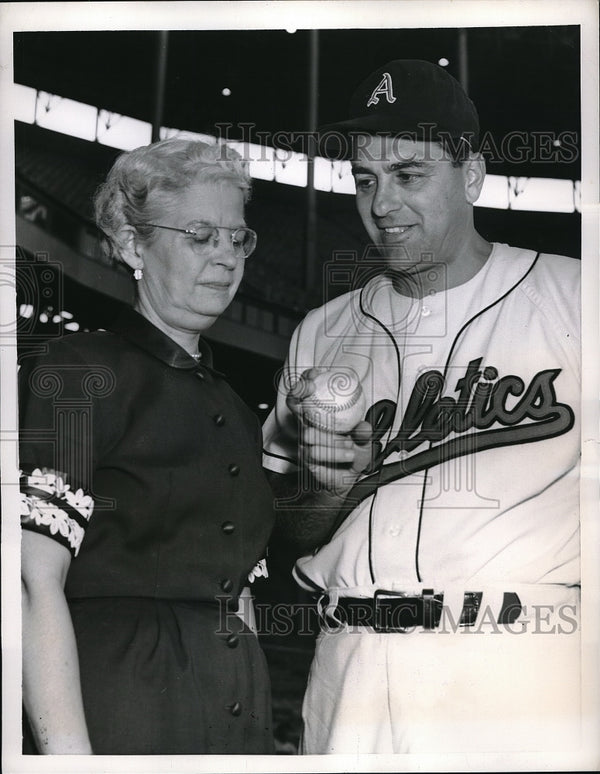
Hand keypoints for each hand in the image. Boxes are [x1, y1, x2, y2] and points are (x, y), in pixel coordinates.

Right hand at [287, 368, 372, 495]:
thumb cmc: (354, 450)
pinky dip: (335, 453)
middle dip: (300, 393)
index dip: (306, 380)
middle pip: (293, 403)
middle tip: (312, 390)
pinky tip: (348, 455)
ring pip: (308, 433)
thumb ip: (363, 431)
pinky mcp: (304, 457)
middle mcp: (307, 423)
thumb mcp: (363, 438)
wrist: (350, 476)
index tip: (317, 373)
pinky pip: (315, 452)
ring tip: (349, 446)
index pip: (306, 391)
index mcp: (319, 413)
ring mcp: (304, 440)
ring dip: (332, 439)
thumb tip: (364, 426)